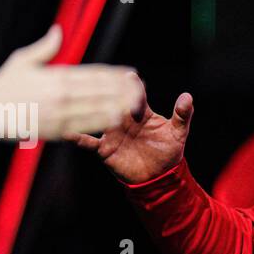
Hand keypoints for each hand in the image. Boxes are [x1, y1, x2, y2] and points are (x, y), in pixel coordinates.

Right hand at [0, 26, 144, 139]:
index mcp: (55, 76)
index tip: (130, 73)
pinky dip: (101, 121)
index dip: (114, 74)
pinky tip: (116, 118)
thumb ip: (45, 47)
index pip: (92, 74)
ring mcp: (59, 113)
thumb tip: (58, 30)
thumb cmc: (5, 84)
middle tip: (141, 88)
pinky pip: (83, 125)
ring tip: (135, 103)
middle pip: (99, 91)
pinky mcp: (55, 130)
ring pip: (96, 108)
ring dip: (118, 105)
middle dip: (122, 89)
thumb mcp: (23, 60)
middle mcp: (60, 94)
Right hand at [68, 74, 193, 185]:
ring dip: (88, 110)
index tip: (130, 77)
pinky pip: (88, 141)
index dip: (133, 86)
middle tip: (100, 83)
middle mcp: (123, 118)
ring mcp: (111, 132)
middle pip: (112, 103)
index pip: (135, 95)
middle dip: (107, 94)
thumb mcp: (178, 133)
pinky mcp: (104, 148)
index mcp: (140, 111)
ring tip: (75, 99)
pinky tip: (66, 132)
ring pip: (97, 118)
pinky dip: (77, 137)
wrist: (159, 177)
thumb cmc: (168, 151)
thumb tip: (187, 97)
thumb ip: (182, 116)